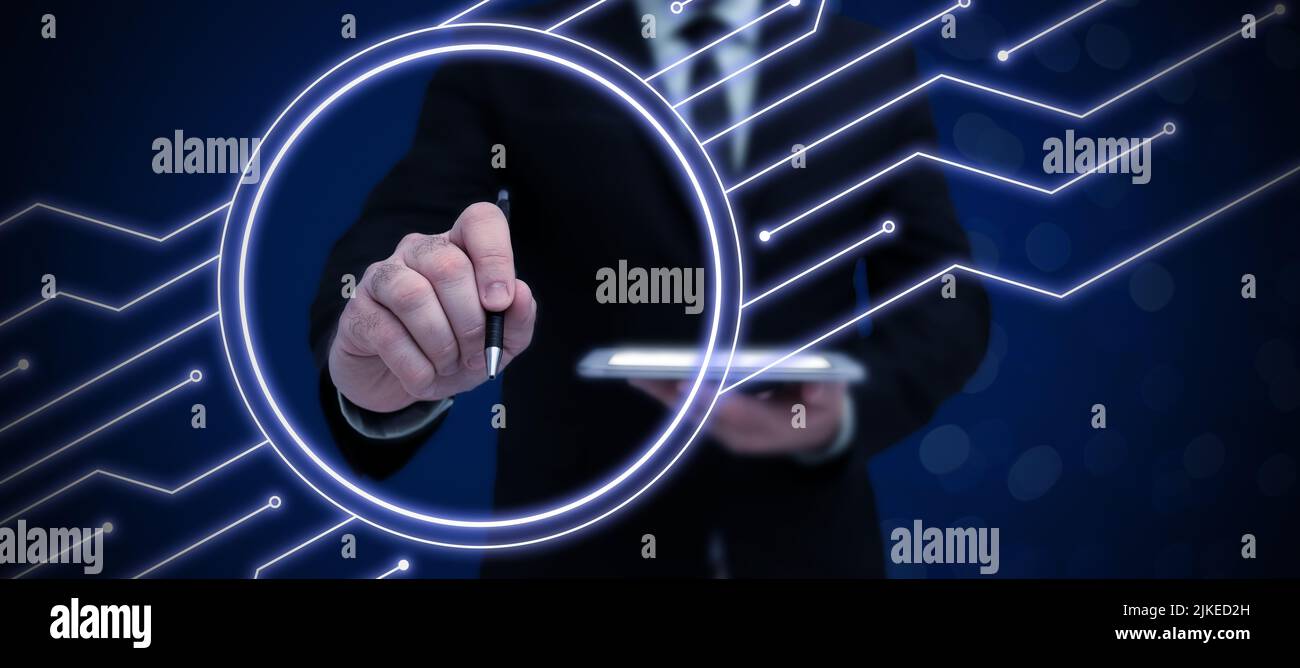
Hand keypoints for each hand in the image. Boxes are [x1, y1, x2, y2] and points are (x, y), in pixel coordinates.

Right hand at [329, 202, 536, 412]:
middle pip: (449, 265)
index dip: (495, 257)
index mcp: (461, 248)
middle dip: (471, 322)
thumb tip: (520, 294)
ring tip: (448, 366)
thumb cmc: (456, 353)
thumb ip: (517, 321)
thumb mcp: (497, 345)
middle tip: (476, 355)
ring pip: (413, 295)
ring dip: (441, 344)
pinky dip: (415, 367)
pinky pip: (387, 333)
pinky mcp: (358, 308)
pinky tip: (423, 377)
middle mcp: (420, 251)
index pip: (480, 220)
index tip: (501, 303)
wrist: (401, 384)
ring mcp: (383, 275)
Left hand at [630, 380, 846, 455]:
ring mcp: (730, 435)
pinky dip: (670, 396)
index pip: (741, 413)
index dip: (714, 398)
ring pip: (692, 416)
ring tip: (635, 372)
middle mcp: (745, 436)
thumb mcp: (832, 397)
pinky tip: (649, 379)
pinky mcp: (719, 428)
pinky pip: (691, 413)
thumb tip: (817, 386)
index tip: (688, 384)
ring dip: (663, 396)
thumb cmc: (821, 408)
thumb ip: (826, 389)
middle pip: (705, 415)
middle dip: (674, 395)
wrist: (814, 434)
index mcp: (775, 427)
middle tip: (642, 374)